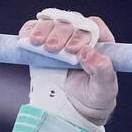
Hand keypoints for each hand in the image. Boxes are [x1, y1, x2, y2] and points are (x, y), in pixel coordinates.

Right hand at [18, 12, 117, 127]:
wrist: (73, 108)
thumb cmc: (93, 96)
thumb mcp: (105, 89)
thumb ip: (103, 71)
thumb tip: (87, 53)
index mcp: (99, 42)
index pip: (92, 27)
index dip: (81, 34)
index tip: (73, 50)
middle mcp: (79, 35)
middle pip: (70, 23)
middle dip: (60, 33)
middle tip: (52, 49)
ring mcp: (59, 37)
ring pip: (51, 23)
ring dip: (43, 30)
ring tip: (37, 43)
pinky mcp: (41, 43)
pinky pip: (34, 29)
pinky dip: (28, 31)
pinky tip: (26, 38)